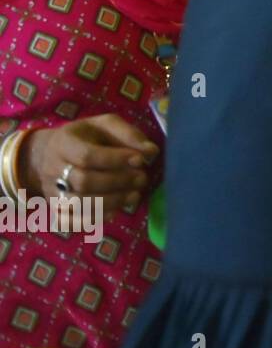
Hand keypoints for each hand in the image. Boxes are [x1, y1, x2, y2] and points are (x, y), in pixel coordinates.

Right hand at [19, 115, 158, 216]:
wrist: (44, 154)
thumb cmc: (84, 137)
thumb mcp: (103, 125)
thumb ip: (127, 134)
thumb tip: (151, 151)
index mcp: (64, 143)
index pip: (87, 155)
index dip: (115, 159)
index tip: (139, 159)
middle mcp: (53, 168)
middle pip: (83, 181)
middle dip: (117, 182)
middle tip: (141, 179)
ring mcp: (51, 191)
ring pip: (78, 203)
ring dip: (111, 202)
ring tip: (134, 196)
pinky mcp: (55, 208)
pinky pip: (69, 221)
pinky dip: (93, 219)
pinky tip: (114, 212)